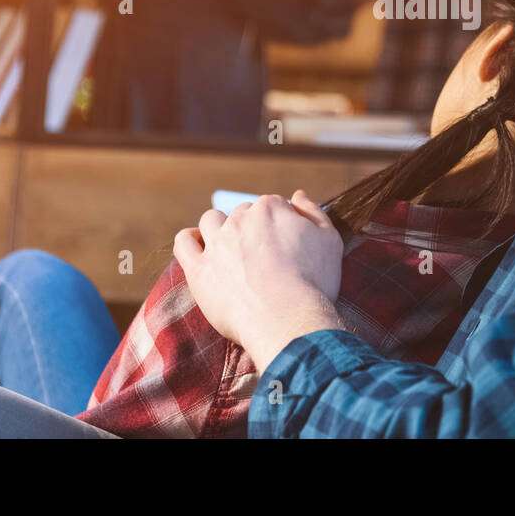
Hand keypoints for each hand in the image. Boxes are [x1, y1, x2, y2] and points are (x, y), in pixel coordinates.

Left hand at [173, 190, 344, 368]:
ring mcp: (217, 243)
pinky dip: (190, 240)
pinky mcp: (199, 269)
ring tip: (231, 248)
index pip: (273, 205)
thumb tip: (298, 195)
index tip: (286, 244)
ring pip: (211, 220)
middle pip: (243, 213)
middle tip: (264, 256)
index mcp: (271, 208)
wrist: (288, 320)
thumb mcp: (330, 241)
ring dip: (220, 227)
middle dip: (252, 229)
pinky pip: (183, 244)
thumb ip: (313, 212)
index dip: (280, 225)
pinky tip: (198, 245)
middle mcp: (240, 219)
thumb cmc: (314, 282)